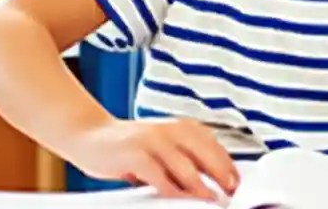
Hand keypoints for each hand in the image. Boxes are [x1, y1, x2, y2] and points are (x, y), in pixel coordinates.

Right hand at [67, 117, 239, 198]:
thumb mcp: (164, 148)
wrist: (90, 134)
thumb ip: (186, 160)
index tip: (237, 185)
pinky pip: (157, 174)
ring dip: (200, 186)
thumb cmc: (131, 146)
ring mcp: (152, 140)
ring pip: (184, 165)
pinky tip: (177, 198)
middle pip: (205, 154)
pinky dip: (170, 188)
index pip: (214, 147)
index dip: (228, 167)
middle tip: (230, 194)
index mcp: (183, 127)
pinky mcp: (134, 153)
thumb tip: (214, 181)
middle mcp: (171, 130)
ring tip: (210, 200)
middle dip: (221, 176)